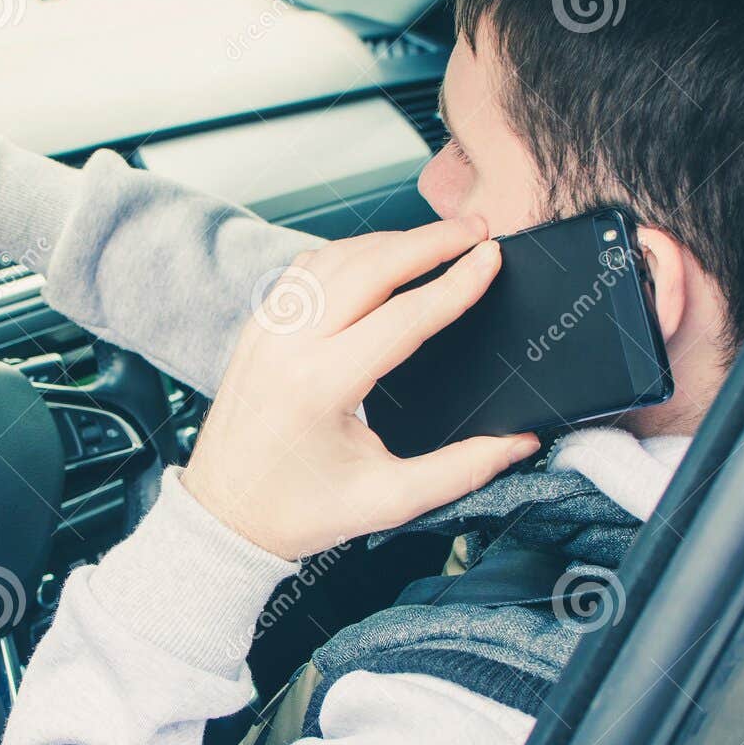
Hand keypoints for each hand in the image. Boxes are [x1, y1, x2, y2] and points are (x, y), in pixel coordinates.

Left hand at [181, 220, 540, 559]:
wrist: (224, 516)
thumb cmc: (297, 511)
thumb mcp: (386, 500)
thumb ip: (460, 471)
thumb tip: (519, 444)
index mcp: (321, 386)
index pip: (403, 317)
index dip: (455, 285)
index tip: (492, 259)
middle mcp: (289, 347)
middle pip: (369, 267)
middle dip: (429, 241)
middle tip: (477, 229)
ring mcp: (267, 332)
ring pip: (335, 258)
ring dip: (390, 241)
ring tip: (439, 239)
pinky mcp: (258, 329)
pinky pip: (306, 271)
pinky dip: (349, 253)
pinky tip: (381, 255)